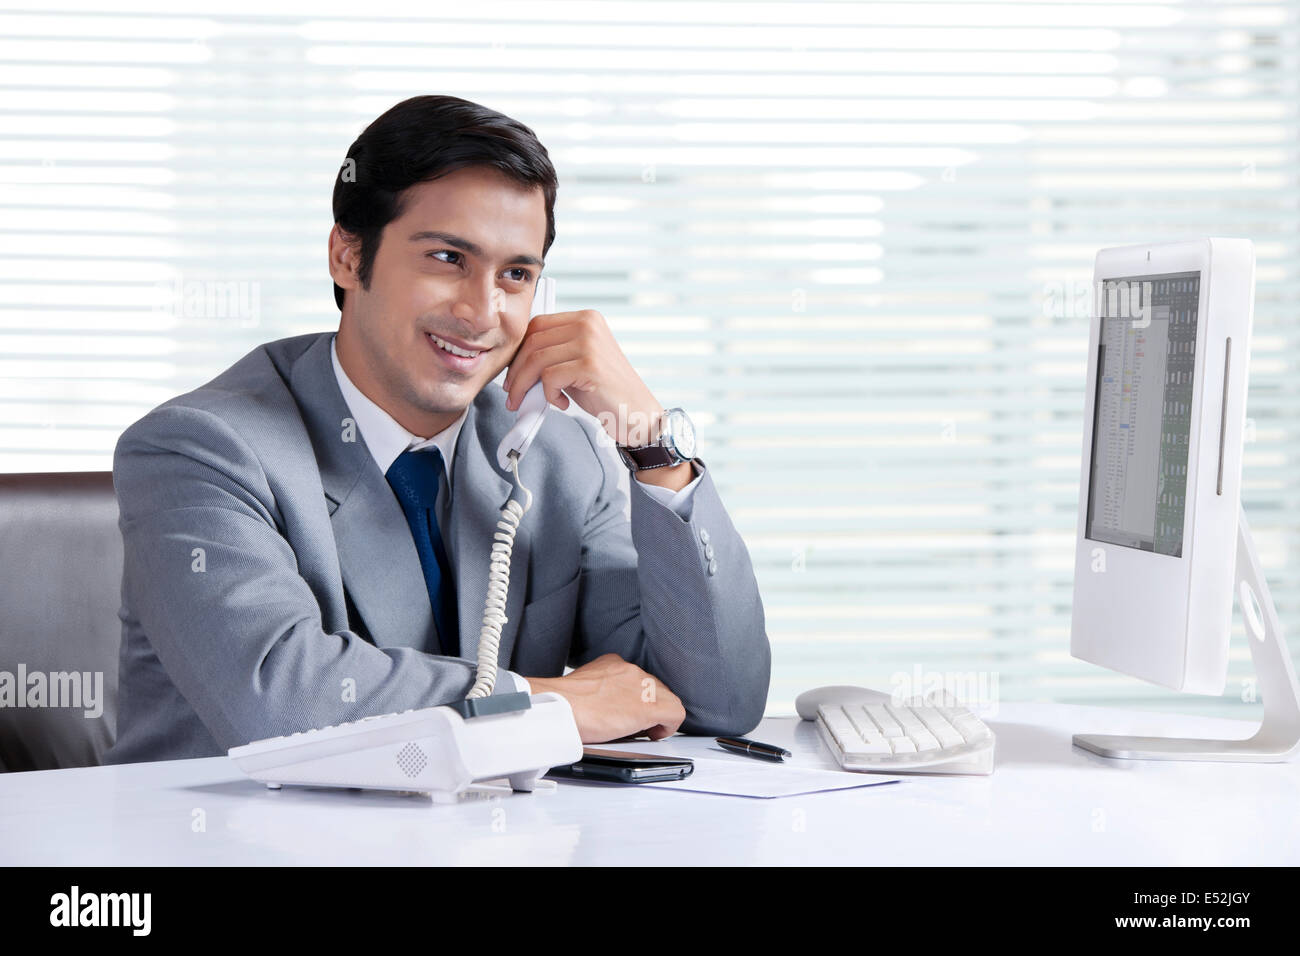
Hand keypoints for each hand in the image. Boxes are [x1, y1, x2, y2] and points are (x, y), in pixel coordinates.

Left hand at [501, 308, 662, 446]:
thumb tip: (515, 362)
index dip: (519, 351)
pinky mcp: (589, 365)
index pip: (537, 325)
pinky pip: (549, 377)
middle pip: (533, 341)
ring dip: (524, 386)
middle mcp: (588, 324)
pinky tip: (561, 403)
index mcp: (586, 318)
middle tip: (512, 394)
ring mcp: (590, 343)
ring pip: (537, 360)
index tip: (512, 374)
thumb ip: (553, 353)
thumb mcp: (577, 363)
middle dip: (516, 371)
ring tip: (527, 402)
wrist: (637, 413)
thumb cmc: (605, 391)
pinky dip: (548, 394)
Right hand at [525, 653, 685, 742]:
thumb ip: (600, 688)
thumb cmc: (563, 703)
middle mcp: (631, 670)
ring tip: (645, 731)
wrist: (561, 707)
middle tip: (638, 725)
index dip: (638, 698)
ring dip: (657, 716)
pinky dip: (669, 726)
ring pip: (666, 699)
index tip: (630, 710)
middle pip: (655, 688)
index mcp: (614, 664)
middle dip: (649, 706)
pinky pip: (675, 713)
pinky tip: (655, 735)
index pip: (638, 679)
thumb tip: (603, 705)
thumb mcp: (583, 685)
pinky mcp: (649, 707)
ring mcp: (642, 687)